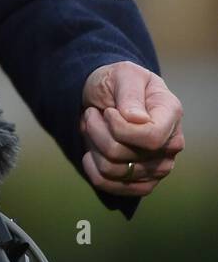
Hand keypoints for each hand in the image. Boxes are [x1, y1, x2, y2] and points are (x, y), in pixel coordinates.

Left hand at [79, 61, 183, 197]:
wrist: (109, 96)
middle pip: (122, 154)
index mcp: (171, 113)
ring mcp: (159, 167)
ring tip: (93, 128)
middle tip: (93, 114)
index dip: (121, 128)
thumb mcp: (123, 74)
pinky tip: (91, 152)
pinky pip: (111, 187)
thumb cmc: (118, 81)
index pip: (151, 137)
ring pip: (112, 170)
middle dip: (97, 131)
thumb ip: (130, 93)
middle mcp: (171, 144)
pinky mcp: (143, 182)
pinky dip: (93, 168)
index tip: (108, 112)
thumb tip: (137, 120)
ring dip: (92, 146)